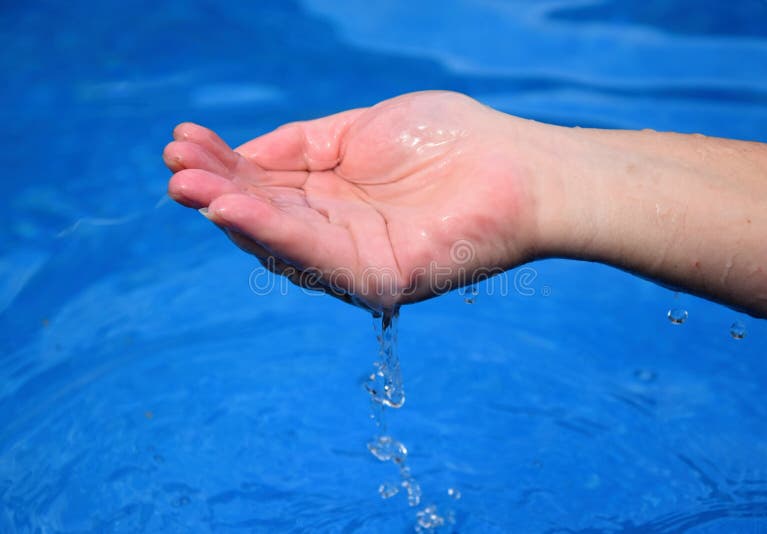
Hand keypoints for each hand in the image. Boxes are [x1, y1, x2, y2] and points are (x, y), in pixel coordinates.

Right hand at [164, 91, 549, 311]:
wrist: (517, 165)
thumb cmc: (448, 140)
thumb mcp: (357, 129)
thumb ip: (299, 146)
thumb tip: (239, 156)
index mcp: (333, 198)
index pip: (266, 187)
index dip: (224, 166)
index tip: (183, 140)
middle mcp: (337, 233)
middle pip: (265, 218)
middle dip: (217, 191)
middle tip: (174, 165)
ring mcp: (355, 260)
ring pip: (281, 241)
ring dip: (232, 214)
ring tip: (189, 185)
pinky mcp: (377, 280)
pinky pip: (316, 257)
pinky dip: (272, 234)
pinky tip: (231, 209)